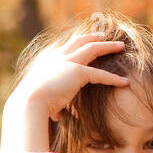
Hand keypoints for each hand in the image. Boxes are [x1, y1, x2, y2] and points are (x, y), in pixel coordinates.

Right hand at [9, 31, 129, 123]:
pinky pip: (100, 74)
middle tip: (103, 35)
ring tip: (120, 46)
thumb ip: (52, 103)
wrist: (29, 102)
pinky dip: (113, 79)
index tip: (84, 40)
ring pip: (93, 48)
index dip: (75, 43)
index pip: (65, 48)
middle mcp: (58, 58)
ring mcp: (68, 62)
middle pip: (79, 41)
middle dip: (92, 37)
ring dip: (108, 46)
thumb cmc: (31, 104)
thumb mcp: (41, 99)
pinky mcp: (78, 72)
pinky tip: (124, 82)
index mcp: (48, 62)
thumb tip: (56, 116)